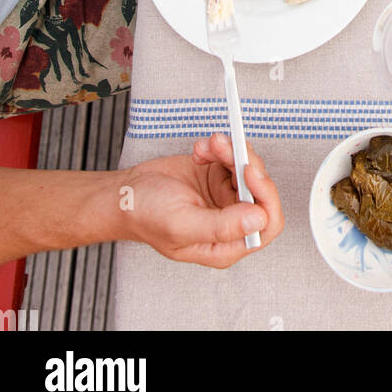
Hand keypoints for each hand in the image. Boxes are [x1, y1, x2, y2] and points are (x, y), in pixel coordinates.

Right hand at [121, 133, 284, 266]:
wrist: (125, 192)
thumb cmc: (145, 215)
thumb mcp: (181, 224)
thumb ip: (220, 226)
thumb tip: (257, 220)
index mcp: (225, 245)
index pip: (266, 226)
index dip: (265, 197)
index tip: (248, 172)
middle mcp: (230, 222)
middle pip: (260, 192)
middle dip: (245, 165)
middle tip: (225, 148)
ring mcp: (225, 198)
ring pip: (247, 169)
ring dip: (230, 152)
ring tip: (208, 145)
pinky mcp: (218, 176)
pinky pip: (232, 157)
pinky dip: (219, 148)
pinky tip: (199, 151)